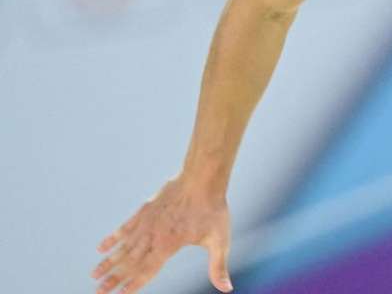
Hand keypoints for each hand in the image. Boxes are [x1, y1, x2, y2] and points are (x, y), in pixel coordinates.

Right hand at [92, 176, 232, 292]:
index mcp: (168, 246)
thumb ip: (219, 267)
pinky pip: (124, 228)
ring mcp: (146, 223)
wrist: (202, 178)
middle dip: (113, 279)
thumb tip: (227, 289)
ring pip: (123, 247)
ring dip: (108, 262)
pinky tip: (101, 247)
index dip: (131, 286)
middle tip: (97, 292)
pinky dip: (112, 238)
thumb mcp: (219, 240)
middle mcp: (153, 236)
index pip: (146, 272)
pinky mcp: (144, 211)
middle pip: (129, 263)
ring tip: (94, 275)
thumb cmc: (213, 210)